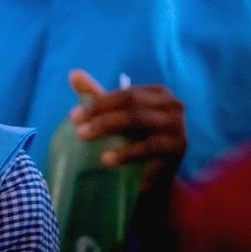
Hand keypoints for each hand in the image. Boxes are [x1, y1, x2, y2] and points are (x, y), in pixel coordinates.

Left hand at [67, 69, 185, 178]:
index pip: (124, 94)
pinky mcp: (178, 148)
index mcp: (158, 93)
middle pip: (130, 103)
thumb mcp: (114, 116)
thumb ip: (96, 94)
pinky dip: (125, 153)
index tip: (72, 116)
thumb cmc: (133, 140)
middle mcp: (173, 105)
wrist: (154, 177)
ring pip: (137, 120)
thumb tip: (74, 74)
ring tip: (84, 138)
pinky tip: (105, 160)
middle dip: (100, 113)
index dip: (98, 103)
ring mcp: (178, 126)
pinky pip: (149, 147)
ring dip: (107, 127)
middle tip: (77, 129)